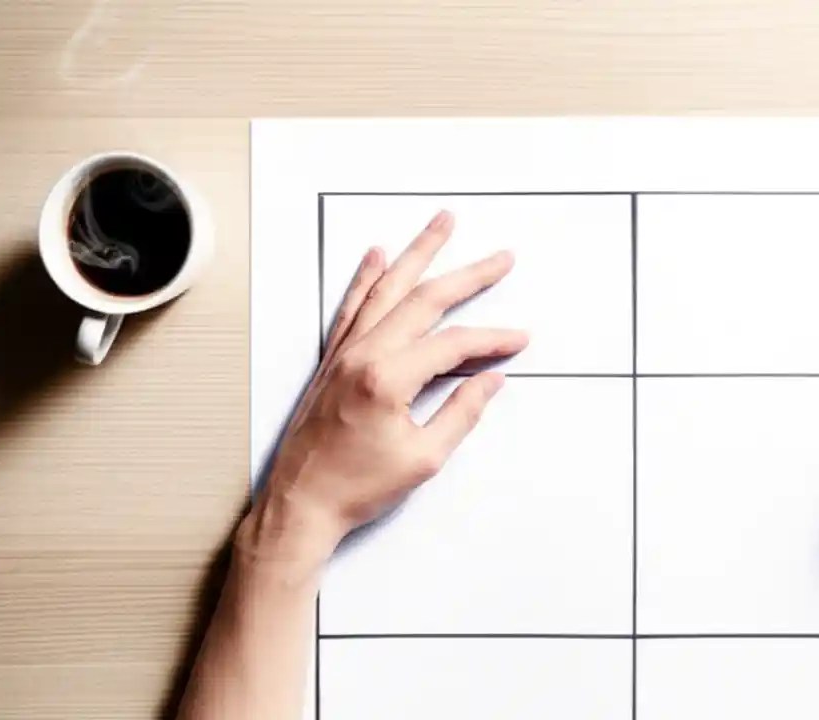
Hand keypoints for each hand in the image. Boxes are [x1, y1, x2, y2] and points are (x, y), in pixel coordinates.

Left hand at [246, 211, 527, 560]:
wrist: (300, 504)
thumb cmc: (355, 488)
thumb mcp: (424, 458)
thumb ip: (461, 413)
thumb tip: (489, 380)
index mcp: (386, 378)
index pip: (452, 345)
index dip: (491, 340)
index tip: (518, 339)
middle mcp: (362, 355)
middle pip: (423, 300)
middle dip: (467, 276)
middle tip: (500, 258)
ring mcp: (342, 354)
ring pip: (386, 290)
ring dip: (416, 255)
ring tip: (440, 225)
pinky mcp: (331, 361)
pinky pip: (352, 307)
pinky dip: (366, 278)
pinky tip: (377, 256)